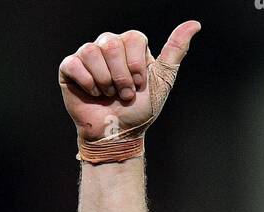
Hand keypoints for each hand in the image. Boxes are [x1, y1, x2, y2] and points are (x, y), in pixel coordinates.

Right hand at [58, 21, 200, 143]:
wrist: (118, 135)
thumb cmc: (140, 111)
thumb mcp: (162, 81)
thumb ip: (175, 51)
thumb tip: (194, 24)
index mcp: (130, 46)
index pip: (134, 38)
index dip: (137, 65)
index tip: (139, 85)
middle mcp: (108, 46)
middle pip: (112, 44)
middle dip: (121, 78)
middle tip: (124, 95)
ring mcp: (88, 56)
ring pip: (92, 52)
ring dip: (105, 83)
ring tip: (109, 95)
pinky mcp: (69, 68)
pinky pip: (74, 64)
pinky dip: (87, 84)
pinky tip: (93, 94)